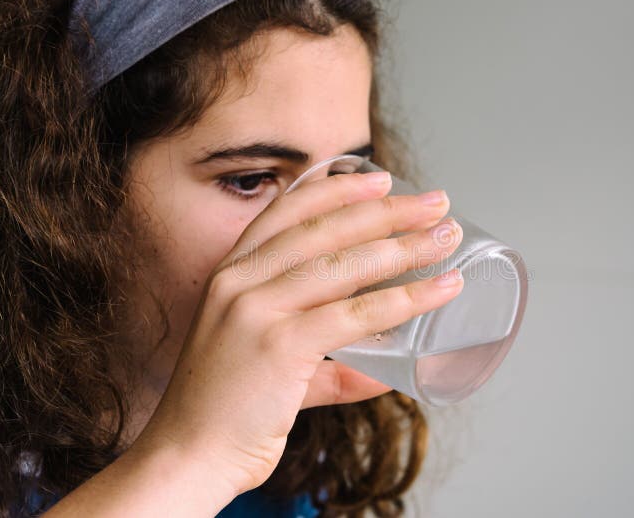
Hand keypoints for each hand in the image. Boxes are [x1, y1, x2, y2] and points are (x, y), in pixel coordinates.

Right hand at [132, 170, 463, 497]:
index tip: (379, 178)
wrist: (186, 456)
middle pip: (325, 228)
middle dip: (387, 210)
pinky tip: (439, 291)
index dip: (337, 190)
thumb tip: (384, 369)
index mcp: (231, 273)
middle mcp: (239, 280)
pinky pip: (356, 314)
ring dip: (405, 247)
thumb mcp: (273, 365)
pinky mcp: (280, 344)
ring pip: (345, 265)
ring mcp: (257, 309)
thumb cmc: (224, 410)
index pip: (287, 211)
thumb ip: (330, 361)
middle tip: (435, 203)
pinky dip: (404, 300)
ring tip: (447, 238)